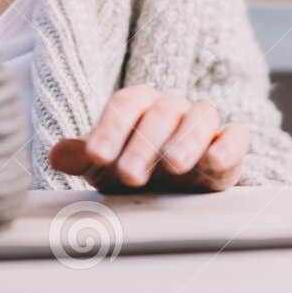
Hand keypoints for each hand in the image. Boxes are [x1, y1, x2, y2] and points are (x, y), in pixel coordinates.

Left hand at [48, 85, 248, 192]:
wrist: (174, 187)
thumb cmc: (133, 168)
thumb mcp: (104, 166)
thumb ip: (81, 157)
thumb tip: (56, 155)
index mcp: (138, 104)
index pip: (124, 105)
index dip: (109, 129)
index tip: (95, 156)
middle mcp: (171, 108)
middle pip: (160, 112)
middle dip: (144, 144)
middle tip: (129, 174)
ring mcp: (202, 124)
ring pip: (200, 117)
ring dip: (186, 140)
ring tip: (173, 166)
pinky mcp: (230, 145)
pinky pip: (235, 136)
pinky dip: (228, 146)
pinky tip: (215, 162)